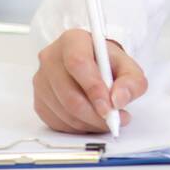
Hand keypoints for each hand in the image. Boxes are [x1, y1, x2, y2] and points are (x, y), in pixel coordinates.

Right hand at [33, 28, 147, 132]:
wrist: (92, 65)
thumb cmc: (106, 63)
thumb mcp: (127, 66)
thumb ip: (131, 81)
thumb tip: (119, 99)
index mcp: (72, 40)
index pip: (78, 64)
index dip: (94, 89)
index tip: (109, 107)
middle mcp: (51, 58)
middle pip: (70, 94)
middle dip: (95, 114)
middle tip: (114, 120)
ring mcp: (41, 80)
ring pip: (64, 112)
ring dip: (89, 123)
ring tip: (106, 119)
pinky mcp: (39, 101)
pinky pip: (57, 123)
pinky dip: (77, 128)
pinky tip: (90, 120)